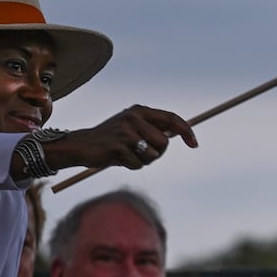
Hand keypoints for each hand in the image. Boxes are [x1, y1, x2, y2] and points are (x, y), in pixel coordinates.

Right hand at [47, 104, 197, 170]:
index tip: (194, 144)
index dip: (186, 131)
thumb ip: (153, 129)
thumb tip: (178, 134)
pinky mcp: (118, 145)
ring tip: (127, 156)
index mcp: (140, 111)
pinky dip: (130, 166)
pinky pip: (137, 163)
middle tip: (140, 154)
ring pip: (152, 155)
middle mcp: (134, 117)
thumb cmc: (112, 140)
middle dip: (156, 154)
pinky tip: (118, 159)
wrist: (82, 145)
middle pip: (164, 143)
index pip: (171, 118)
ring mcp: (126, 131)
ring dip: (142, 161)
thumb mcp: (133, 129)